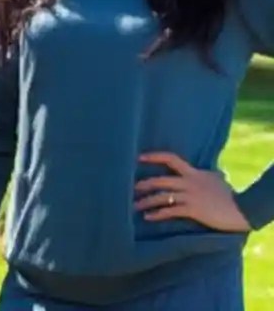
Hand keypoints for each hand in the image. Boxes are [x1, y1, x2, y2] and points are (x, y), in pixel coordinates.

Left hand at [135, 152, 251, 232]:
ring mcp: (190, 196)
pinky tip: (148, 217)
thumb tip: (206, 172)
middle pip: (161, 180)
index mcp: (194, 173)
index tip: (139, 157)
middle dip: (144, 184)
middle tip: (132, 188)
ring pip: (162, 197)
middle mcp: (189, 182)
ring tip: (135, 206)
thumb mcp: (216, 179)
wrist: (243, 209)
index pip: (171, 159)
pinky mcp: (193, 209)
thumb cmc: (230, 195)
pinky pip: (170, 211)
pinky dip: (157, 214)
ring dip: (146, 201)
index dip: (154, 157)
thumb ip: (205, 175)